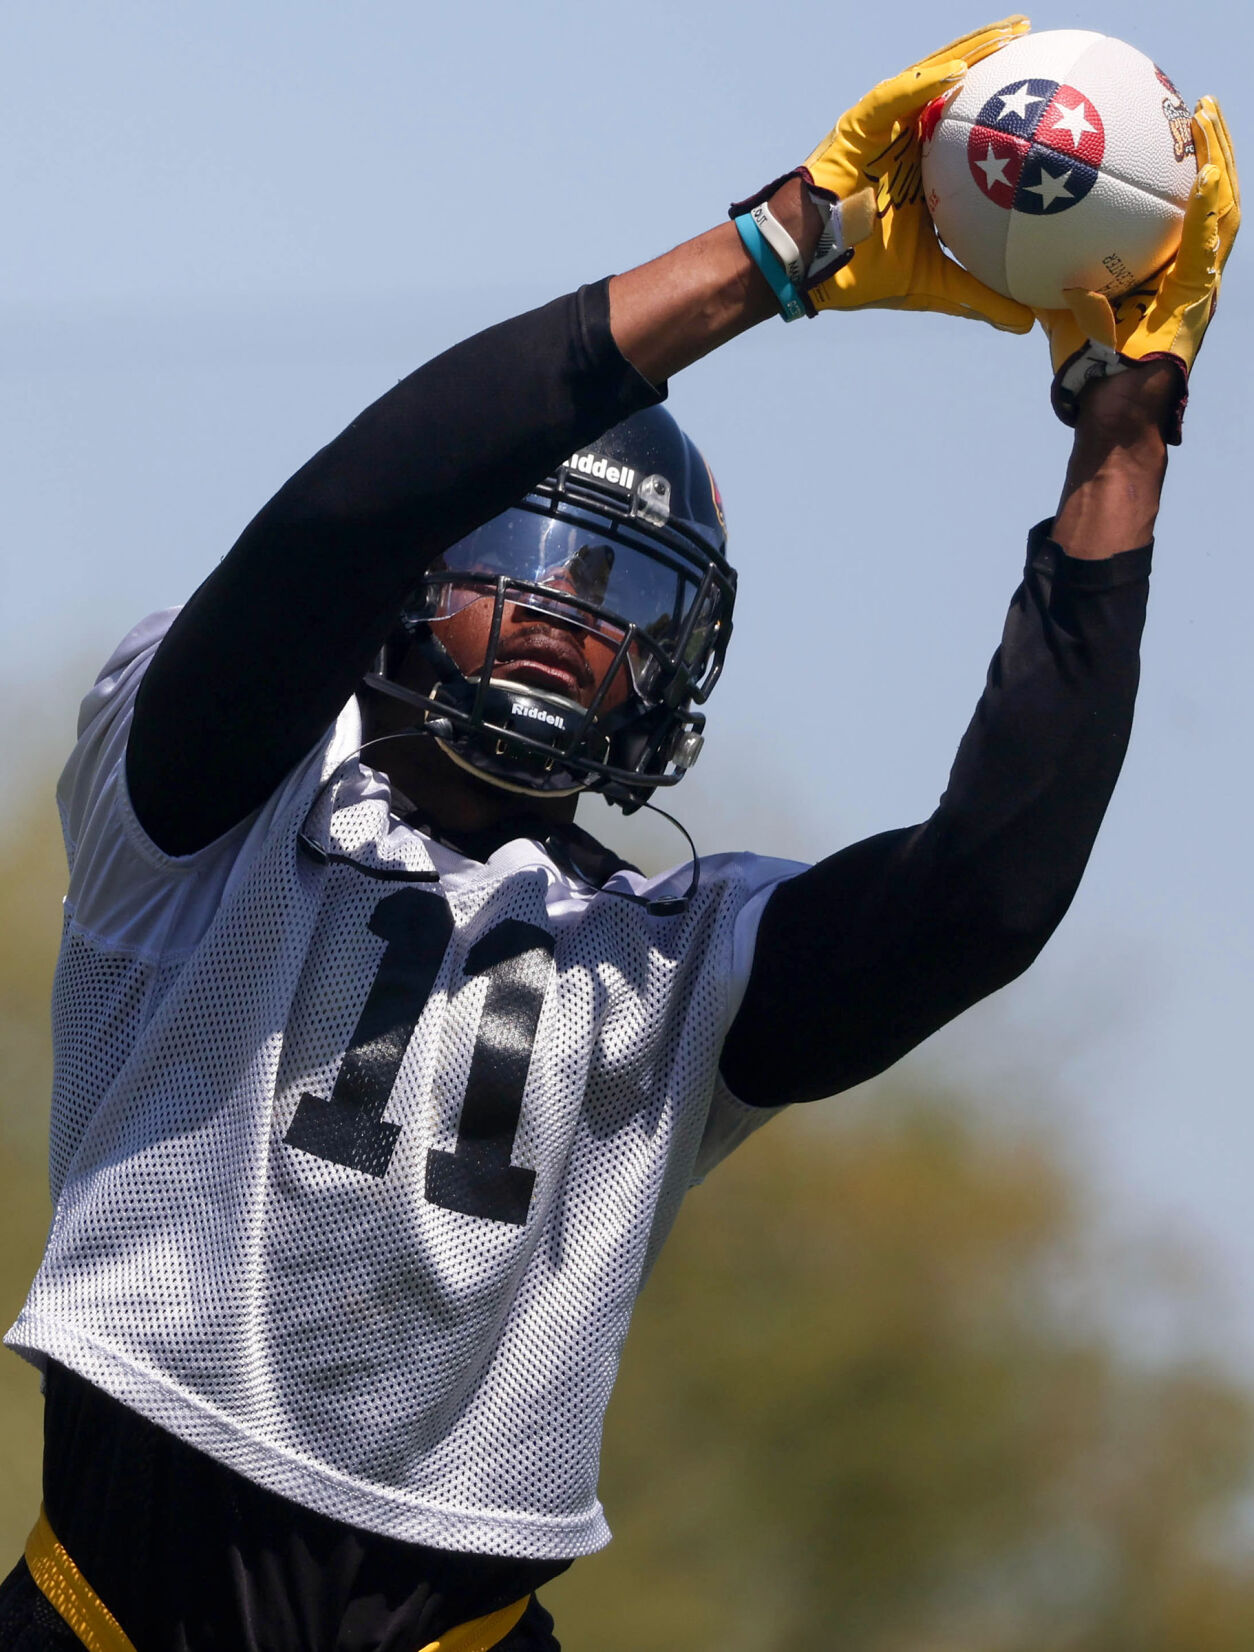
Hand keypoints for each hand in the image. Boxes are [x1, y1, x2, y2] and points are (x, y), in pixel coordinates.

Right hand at [804, 18, 1035, 328]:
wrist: (810, 268)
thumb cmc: (861, 270)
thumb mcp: (933, 282)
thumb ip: (979, 295)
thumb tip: (1026, 322)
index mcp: (925, 167)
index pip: (969, 127)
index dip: (1002, 105)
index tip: (1042, 92)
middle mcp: (907, 140)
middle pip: (954, 87)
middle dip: (992, 54)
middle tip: (1030, 33)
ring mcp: (883, 129)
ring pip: (930, 77)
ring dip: (969, 50)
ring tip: (1008, 32)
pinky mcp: (858, 126)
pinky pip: (896, 97)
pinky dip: (925, 82)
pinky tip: (959, 71)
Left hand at [1036, 97, 1239, 441]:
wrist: (1111, 410)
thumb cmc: (1086, 368)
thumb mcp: (1063, 307)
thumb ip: (1051, 274)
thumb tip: (1014, 242)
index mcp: (1167, 270)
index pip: (1180, 208)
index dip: (1181, 168)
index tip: (1169, 126)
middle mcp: (1191, 271)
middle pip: (1211, 196)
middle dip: (1210, 147)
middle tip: (1198, 105)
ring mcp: (1201, 285)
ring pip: (1223, 209)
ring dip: (1219, 160)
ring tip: (1207, 118)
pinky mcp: (1200, 299)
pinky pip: (1207, 245)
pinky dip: (1207, 209)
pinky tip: (1205, 174)